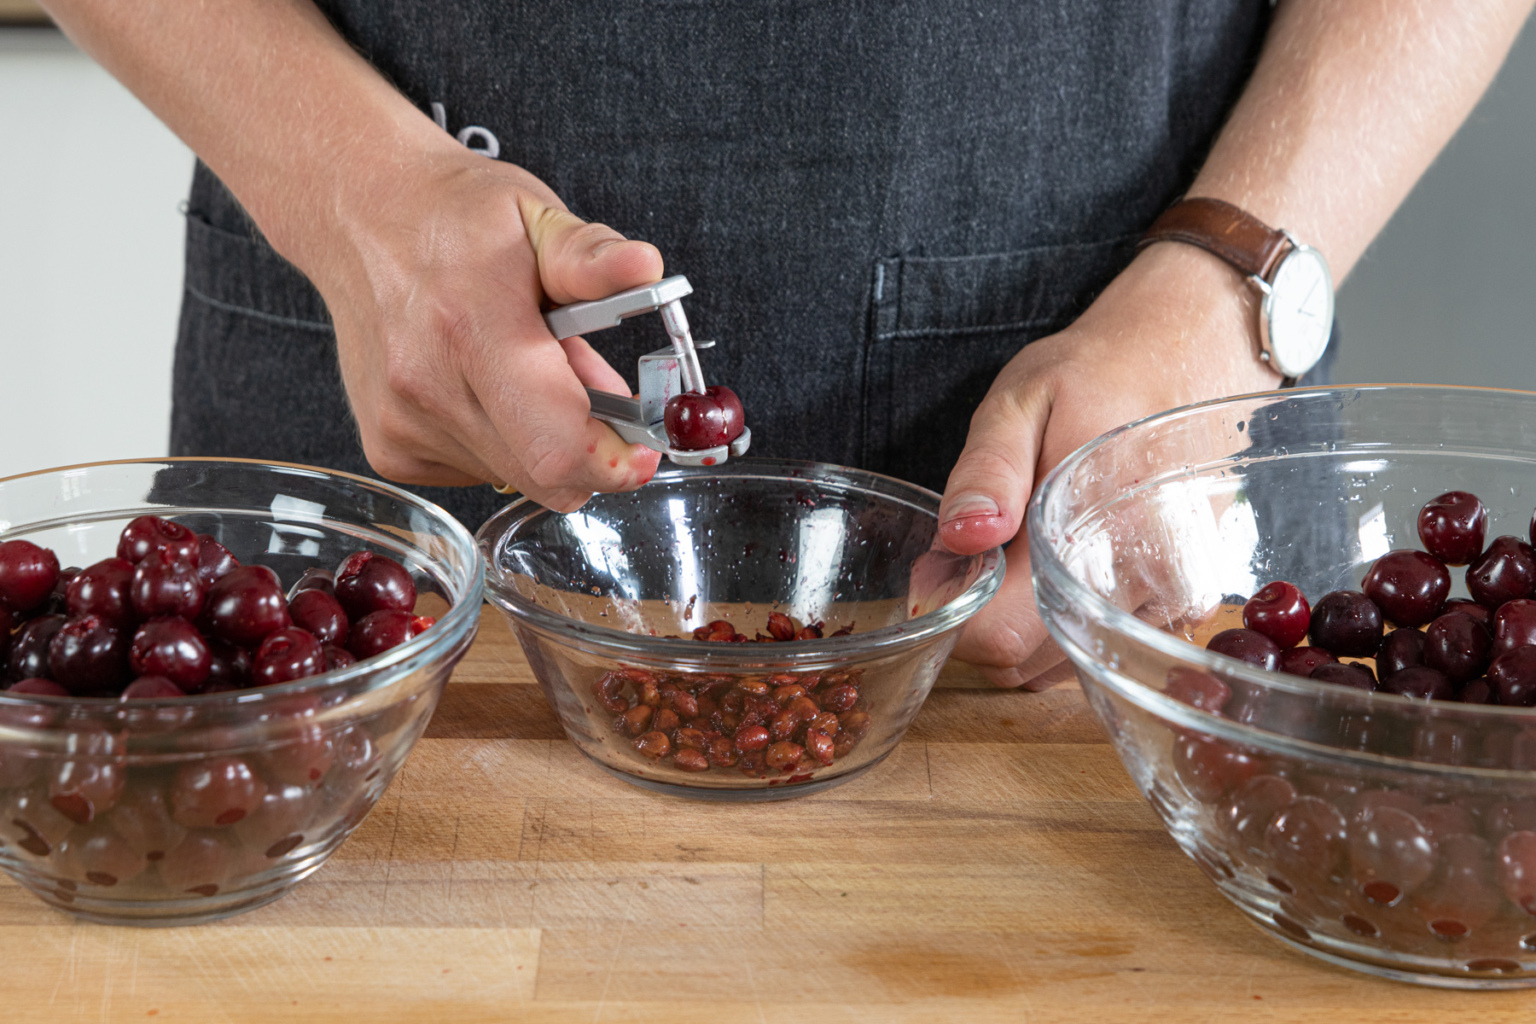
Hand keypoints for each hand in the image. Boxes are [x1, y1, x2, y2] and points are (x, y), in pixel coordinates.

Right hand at [307, 142, 664, 510]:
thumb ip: (591, 256)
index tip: (643, 449)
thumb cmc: (451, 215)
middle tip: (588, 382)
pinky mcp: (389, 449)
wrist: (360, 213)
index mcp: (472, 325)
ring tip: (525, 367)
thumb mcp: (535, 215)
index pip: (555, 443)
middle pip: (546, 476)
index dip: (613, 462)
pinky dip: (503, 441)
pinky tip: (485, 385)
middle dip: (590, 446)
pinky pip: (480, 474)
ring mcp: (402, 424)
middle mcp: (428, 384)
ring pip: (518, 478)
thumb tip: (642, 266)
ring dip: (543, 437)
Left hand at [936, 242, 1282, 687]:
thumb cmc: (1098, 376)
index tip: (945, 562)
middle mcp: (1143, 584)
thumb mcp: (1022, 399)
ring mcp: (1169, 604)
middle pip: (1020, 662)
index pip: (998, 638)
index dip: (953, 610)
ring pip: (1053, 665)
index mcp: (1094, 535)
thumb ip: (987, 470)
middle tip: (982, 543)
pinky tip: (1060, 564)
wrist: (1192, 358)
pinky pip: (1092, 650)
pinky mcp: (1181, 609)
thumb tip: (963, 537)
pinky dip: (1059, 624)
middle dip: (980, 617)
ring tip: (1023, 546)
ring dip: (1019, 623)